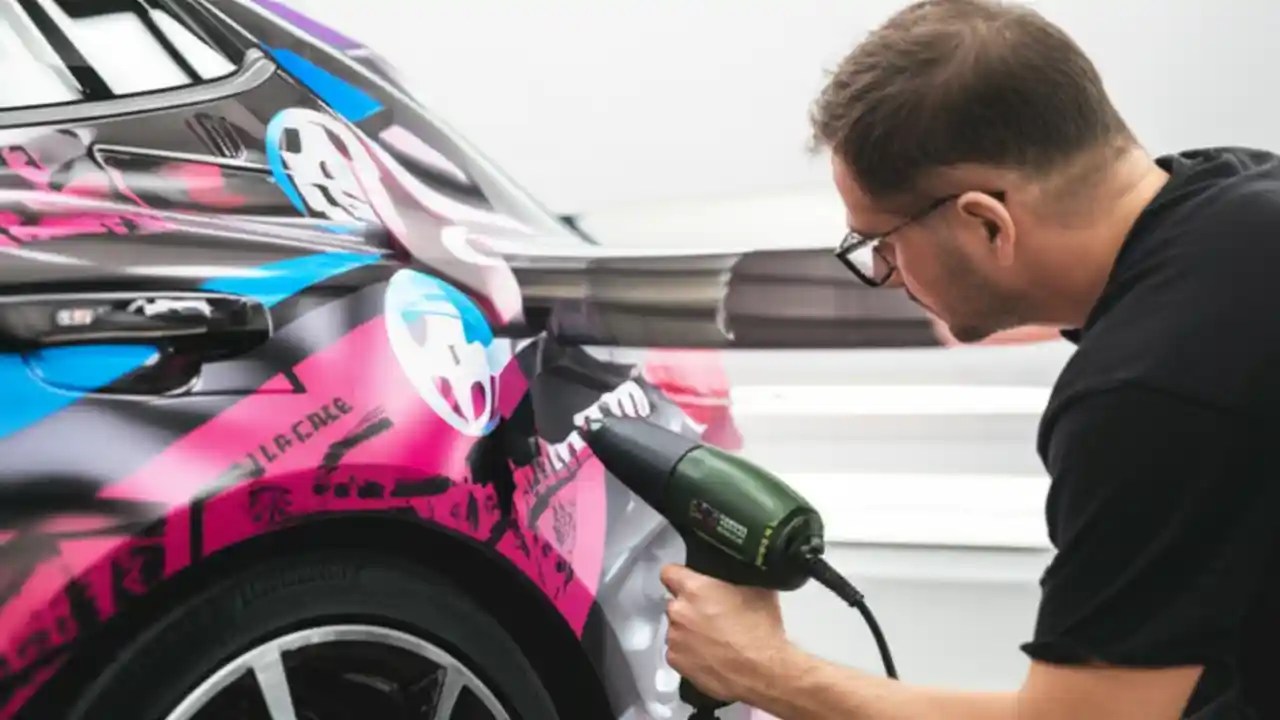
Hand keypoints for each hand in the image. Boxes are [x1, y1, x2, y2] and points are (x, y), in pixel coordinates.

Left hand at [659, 563, 792, 704]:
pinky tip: (709, 657)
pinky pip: (677, 652)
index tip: (689, 582)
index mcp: (694, 589)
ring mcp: (674, 638)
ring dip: (688, 631)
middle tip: (711, 616)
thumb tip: (732, 576)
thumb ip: (734, 579)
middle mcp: (678, 611)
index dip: (680, 576)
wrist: (762, 672)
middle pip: (675, 603)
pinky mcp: (676, 662)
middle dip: (689, 607)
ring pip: (676, 629)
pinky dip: (689, 653)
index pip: (669, 572)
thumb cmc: (761, 629)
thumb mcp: (757, 590)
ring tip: (712, 641)